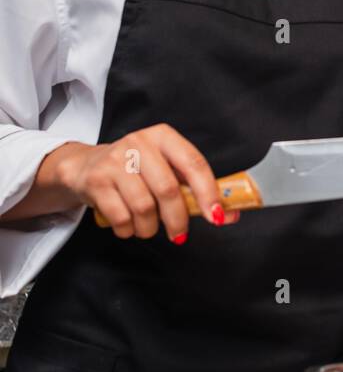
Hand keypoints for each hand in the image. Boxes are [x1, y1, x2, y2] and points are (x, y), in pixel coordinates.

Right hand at [42, 124, 240, 241]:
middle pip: (168, 189)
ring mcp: (115, 161)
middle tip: (179, 234)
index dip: (208, 192)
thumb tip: (228, 214)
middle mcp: (139, 143)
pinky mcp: (96, 180)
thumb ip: (195, 190)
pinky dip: (128, 230)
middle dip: (177, 219)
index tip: (216, 216)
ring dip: (149, 228)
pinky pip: (121, 217)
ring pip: (144, 207)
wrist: (84, 166)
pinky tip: (128, 225)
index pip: (193, 163)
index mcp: (163, 137)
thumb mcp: (165, 170)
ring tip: (147, 228)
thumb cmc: (135, 170)